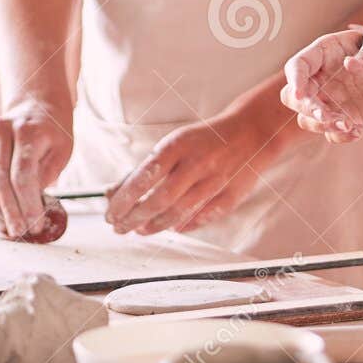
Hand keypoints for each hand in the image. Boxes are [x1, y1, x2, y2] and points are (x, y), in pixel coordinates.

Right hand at [0, 99, 72, 237]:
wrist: (34, 107)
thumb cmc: (51, 133)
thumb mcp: (62, 151)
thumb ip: (47, 175)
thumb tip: (30, 206)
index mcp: (27, 130)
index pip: (22, 174)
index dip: (27, 204)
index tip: (36, 223)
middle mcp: (0, 129)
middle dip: (9, 210)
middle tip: (19, 231)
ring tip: (5, 228)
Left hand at [104, 108, 274, 235]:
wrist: (251, 132)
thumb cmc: (205, 139)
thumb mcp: (174, 143)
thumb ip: (145, 168)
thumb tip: (113, 192)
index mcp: (179, 146)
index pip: (143, 178)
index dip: (123, 200)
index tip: (110, 213)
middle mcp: (197, 164)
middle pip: (159, 200)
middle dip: (134, 218)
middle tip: (120, 227)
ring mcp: (215, 182)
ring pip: (179, 214)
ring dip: (154, 226)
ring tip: (139, 230)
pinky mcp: (231, 196)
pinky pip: (202, 218)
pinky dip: (183, 226)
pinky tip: (169, 228)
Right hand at [280, 25, 362, 143]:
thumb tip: (349, 66)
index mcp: (325, 53)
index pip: (298, 66)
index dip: (295, 80)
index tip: (303, 95)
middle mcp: (322, 79)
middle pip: (293, 97)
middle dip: (306, 108)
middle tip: (328, 116)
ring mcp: (332, 101)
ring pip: (308, 119)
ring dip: (321, 125)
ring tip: (348, 124)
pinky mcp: (348, 119)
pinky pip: (333, 134)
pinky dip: (341, 136)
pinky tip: (358, 130)